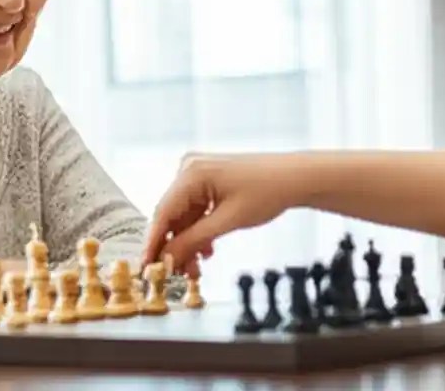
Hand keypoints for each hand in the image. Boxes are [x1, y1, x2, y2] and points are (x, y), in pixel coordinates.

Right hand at [141, 152, 303, 275]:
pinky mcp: (210, 181)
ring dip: (189, 242)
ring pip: (185, 216)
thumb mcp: (227, 221)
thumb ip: (193, 240)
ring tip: (196, 268)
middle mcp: (190, 169)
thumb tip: (168, 258)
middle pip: (172, 215)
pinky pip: (197, 210)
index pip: (163, 213)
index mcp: (191, 173)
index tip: (147, 268)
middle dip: (175, 247)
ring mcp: (200, 174)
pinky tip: (207, 249)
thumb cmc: (267, 191)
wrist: (297, 178)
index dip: (154, 244)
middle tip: (179, 274)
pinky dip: (200, 231)